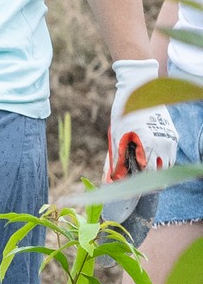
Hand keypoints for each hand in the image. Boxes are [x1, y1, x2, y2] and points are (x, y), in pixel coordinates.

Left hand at [103, 58, 178, 223]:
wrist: (141, 87)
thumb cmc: (124, 111)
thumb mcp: (116, 136)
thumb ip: (116, 160)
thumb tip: (110, 182)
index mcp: (146, 143)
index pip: (145, 176)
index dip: (136, 188)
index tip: (127, 196)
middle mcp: (163, 143)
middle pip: (160, 176)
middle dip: (147, 184)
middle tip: (133, 189)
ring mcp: (171, 140)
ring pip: (167, 168)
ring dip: (155, 174)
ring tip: (140, 176)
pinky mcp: (174, 136)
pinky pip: (169, 156)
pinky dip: (160, 162)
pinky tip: (148, 161)